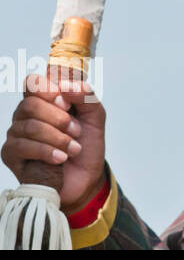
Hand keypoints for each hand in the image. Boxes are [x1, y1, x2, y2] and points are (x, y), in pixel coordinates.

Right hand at [2, 74, 106, 210]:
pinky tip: (60, 158)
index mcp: (44, 100)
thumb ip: (86, 96)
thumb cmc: (87, 144)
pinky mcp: (11, 154)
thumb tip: (68, 86)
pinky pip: (22, 146)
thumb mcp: (95, 116)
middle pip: (30, 105)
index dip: (49, 90)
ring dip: (58, 138)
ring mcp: (16, 134)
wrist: (86, 176)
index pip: (33, 83)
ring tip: (74, 148)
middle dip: (59, 119)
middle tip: (76, 131)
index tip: (68, 104)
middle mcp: (26, 115)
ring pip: (29, 126)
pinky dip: (47, 151)